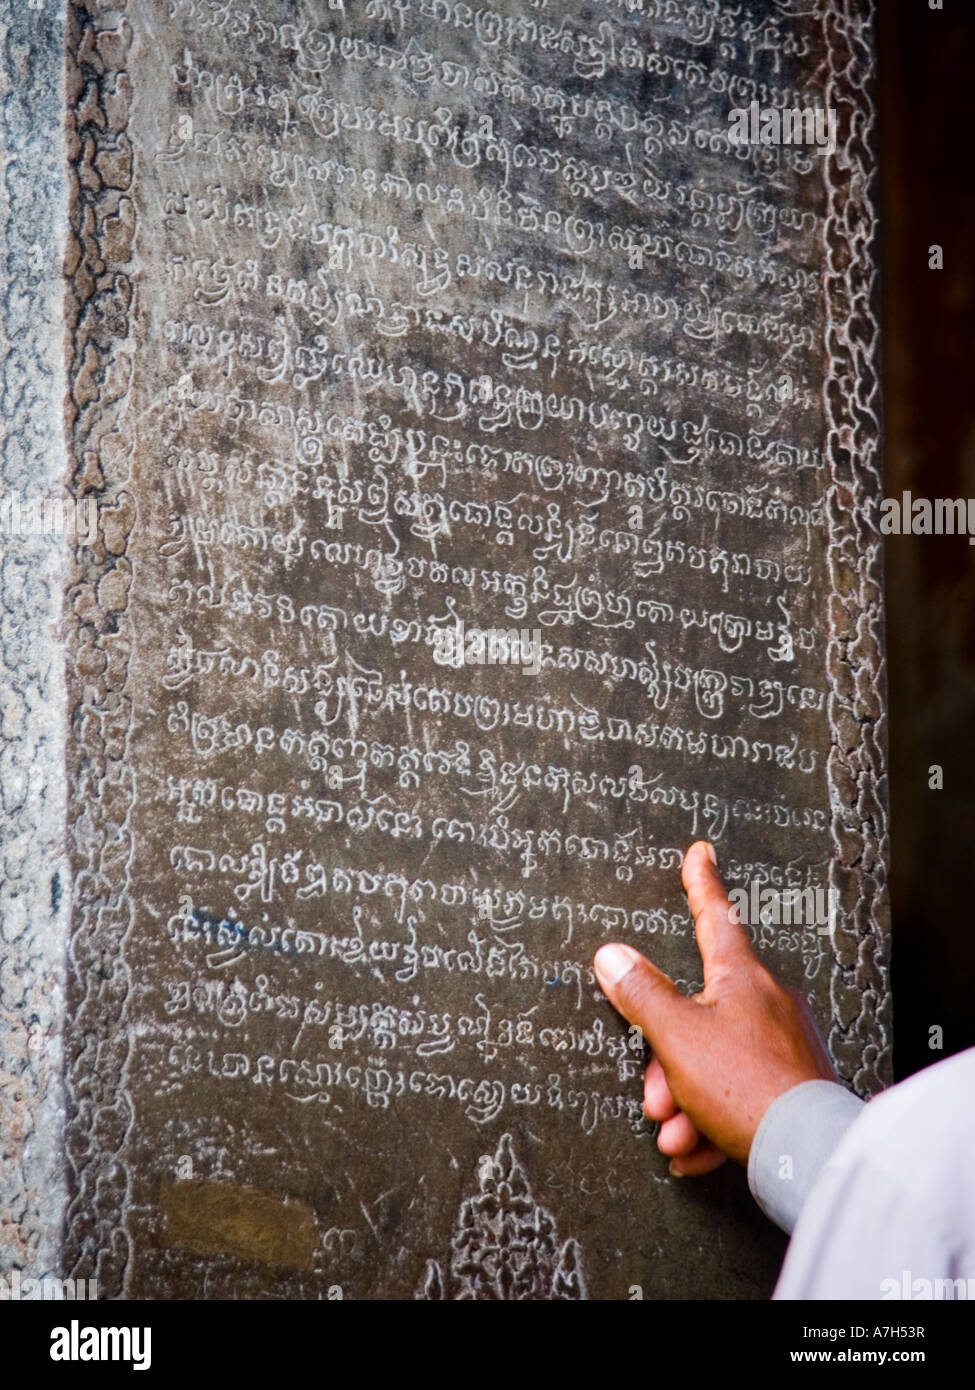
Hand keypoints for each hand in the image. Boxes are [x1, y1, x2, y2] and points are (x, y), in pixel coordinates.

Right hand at [593, 841, 836, 1172]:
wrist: (808, 1154)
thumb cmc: (748, 1087)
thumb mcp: (678, 1037)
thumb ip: (641, 995)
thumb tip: (612, 955)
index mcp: (743, 977)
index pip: (715, 916)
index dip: (700, 884)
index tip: (700, 854)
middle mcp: (770, 1003)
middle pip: (702, 1012)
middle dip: (669, 1058)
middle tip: (657, 1097)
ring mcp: (786, 1045)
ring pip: (718, 1061)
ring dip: (686, 1099)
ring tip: (676, 1133)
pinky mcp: (796, 1086)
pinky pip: (741, 1095)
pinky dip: (712, 1121)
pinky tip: (697, 1150)